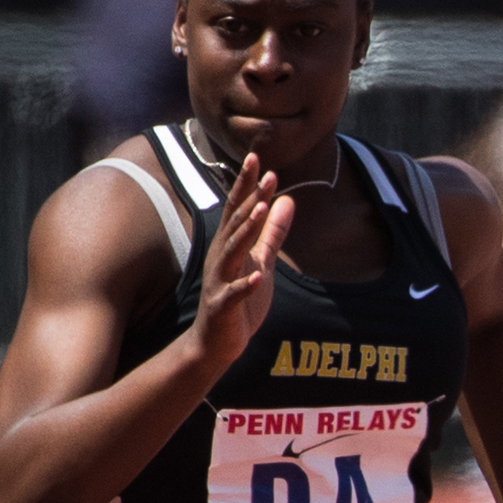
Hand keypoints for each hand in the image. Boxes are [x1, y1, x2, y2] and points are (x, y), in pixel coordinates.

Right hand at [191, 152, 291, 365]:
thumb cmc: (239, 300)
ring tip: (260, 210)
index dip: (249, 186)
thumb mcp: (261, 261)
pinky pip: (233, 295)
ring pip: (231, 252)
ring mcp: (220, 282)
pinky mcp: (222, 307)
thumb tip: (286, 200)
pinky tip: (258, 277)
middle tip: (263, 171)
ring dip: (245, 231)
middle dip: (248, 197)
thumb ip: (272, 233)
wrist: (216, 343)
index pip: (239, 210)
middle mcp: (221, 258)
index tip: (259, 159)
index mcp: (231, 246)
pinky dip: (246, 286)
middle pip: (235, 222)